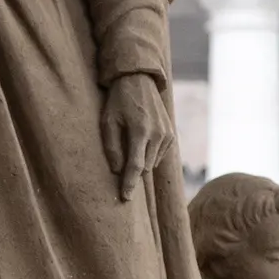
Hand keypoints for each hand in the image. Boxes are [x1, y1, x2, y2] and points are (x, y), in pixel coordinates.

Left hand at [100, 72, 173, 201]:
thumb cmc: (118, 101)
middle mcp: (158, 134)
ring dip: (141, 162)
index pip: (136, 166)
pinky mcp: (171, 134)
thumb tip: (117, 170)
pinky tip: (140, 143)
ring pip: (153, 163)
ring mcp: (167, 134)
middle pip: (145, 167)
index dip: (130, 184)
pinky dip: (149, 155)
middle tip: (121, 169)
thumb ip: (112, 147)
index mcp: (141, 131)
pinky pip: (159, 155)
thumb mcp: (108, 122)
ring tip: (130, 146)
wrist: (139, 80)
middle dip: (133, 172)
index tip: (125, 197)